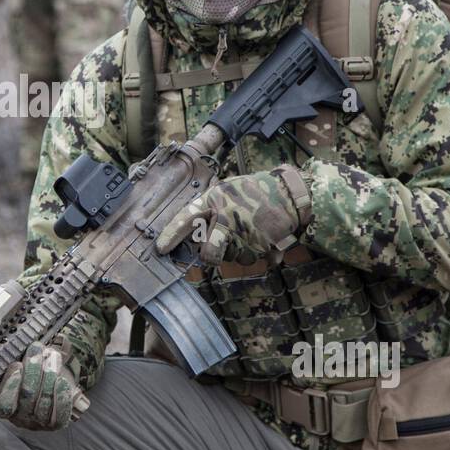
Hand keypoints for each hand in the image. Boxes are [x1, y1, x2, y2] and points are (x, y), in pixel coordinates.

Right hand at [0, 342, 89, 430]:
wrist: (48, 383)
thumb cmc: (28, 372)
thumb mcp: (17, 366)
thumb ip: (15, 360)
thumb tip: (18, 345)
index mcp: (1, 406)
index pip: (3, 402)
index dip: (11, 384)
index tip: (17, 365)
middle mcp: (18, 418)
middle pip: (26, 397)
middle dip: (33, 370)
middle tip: (36, 350)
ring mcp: (37, 422)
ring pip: (44, 401)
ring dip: (49, 375)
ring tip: (51, 356)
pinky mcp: (55, 423)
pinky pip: (60, 413)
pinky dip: (61, 394)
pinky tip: (61, 379)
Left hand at [155, 166, 312, 264]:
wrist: (288, 194)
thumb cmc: (254, 191)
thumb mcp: (227, 190)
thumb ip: (210, 209)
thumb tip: (192, 235)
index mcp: (214, 199)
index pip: (185, 218)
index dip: (171, 235)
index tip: (161, 249)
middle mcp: (226, 217)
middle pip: (209, 253)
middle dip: (210, 258)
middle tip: (211, 255)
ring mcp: (243, 234)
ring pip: (230, 258)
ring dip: (236, 251)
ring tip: (247, 230)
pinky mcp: (259, 246)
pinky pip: (249, 259)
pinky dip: (253, 252)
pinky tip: (259, 236)